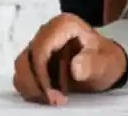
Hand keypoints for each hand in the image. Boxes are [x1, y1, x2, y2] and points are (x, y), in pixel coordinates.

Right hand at [12, 14, 127, 105]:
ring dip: (33, 86)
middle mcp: (47, 31)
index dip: (42, 74)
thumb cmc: (106, 60)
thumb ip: (93, 63)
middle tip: (55, 101)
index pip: (41, 49)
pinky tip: (47, 95)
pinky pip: (23, 72)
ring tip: (53, 99)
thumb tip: (75, 67)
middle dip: (37, 83)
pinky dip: (31, 87)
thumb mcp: (106, 63)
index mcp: (63, 25)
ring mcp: (39, 42)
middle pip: (27, 58)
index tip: (54, 95)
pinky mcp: (35, 56)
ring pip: (21, 66)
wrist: (105, 62)